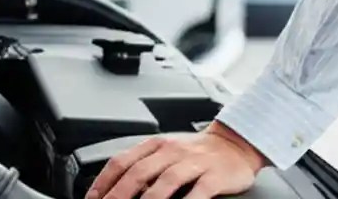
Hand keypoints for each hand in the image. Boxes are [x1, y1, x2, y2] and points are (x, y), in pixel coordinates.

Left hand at [84, 122, 266, 198]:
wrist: (234, 143)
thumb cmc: (195, 152)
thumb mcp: (164, 152)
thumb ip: (141, 165)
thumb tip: (113, 188)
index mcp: (154, 145)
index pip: (121, 162)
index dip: (103, 183)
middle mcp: (171, 151)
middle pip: (138, 173)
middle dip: (119, 195)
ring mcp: (193, 162)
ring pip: (165, 182)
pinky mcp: (215, 175)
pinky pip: (199, 192)